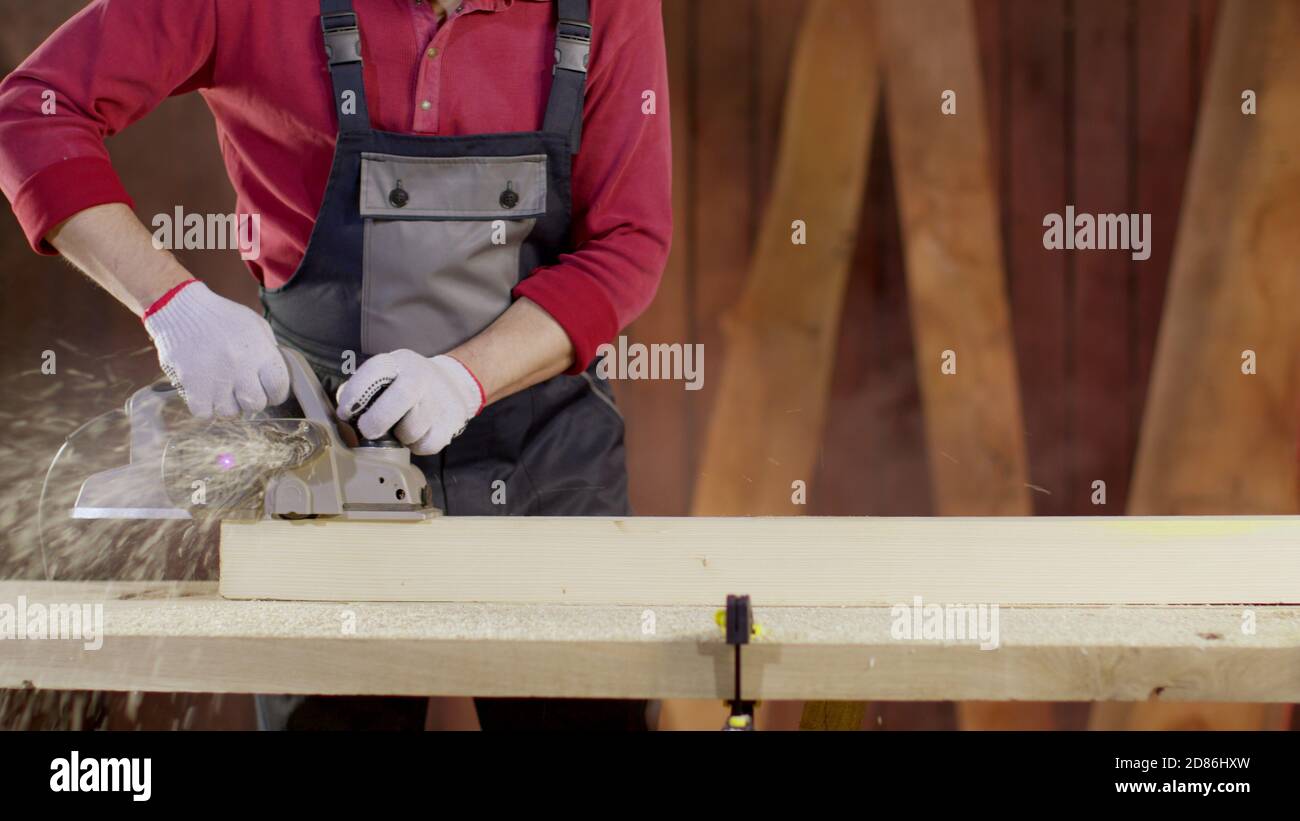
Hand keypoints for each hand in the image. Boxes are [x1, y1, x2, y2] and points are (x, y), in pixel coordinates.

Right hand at [143, 280, 290, 416]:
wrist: (180, 309)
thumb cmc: (220, 316)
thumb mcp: (255, 325)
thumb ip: (269, 351)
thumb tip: (276, 375)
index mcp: (260, 352)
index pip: (279, 389)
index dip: (275, 393)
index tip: (268, 391)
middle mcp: (240, 367)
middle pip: (255, 404)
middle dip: (251, 399)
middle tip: (243, 389)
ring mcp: (216, 378)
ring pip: (229, 412)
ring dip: (227, 403)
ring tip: (222, 387)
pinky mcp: (192, 385)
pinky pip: (204, 412)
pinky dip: (205, 406)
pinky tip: (205, 391)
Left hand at [336, 350, 484, 455]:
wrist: (452, 383)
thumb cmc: (408, 384)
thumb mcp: (389, 374)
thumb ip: (365, 390)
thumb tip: (345, 415)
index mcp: (399, 362)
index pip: (376, 371)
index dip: (356, 393)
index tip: (345, 412)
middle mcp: (420, 377)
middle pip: (402, 397)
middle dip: (378, 420)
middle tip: (368, 431)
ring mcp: (438, 399)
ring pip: (412, 429)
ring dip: (400, 436)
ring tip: (401, 427)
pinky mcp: (452, 421)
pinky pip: (427, 445)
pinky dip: (417, 445)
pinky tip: (418, 434)